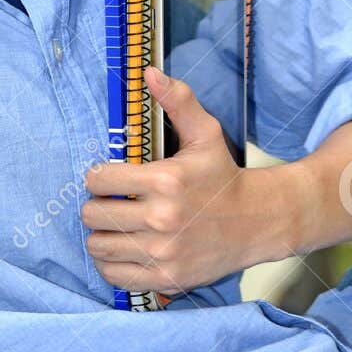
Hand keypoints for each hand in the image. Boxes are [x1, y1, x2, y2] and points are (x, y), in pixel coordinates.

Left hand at [81, 67, 268, 292]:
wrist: (259, 222)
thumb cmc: (224, 177)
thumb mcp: (206, 134)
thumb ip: (178, 101)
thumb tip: (149, 73)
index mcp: (165, 180)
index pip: (98, 180)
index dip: (97, 177)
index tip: (108, 179)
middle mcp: (161, 218)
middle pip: (92, 214)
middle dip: (96, 206)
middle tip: (112, 203)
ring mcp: (163, 252)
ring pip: (98, 246)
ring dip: (102, 235)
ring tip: (117, 227)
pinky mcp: (166, 278)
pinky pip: (114, 275)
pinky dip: (112, 263)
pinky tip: (124, 249)